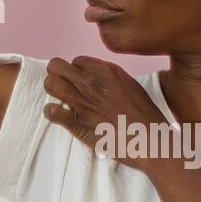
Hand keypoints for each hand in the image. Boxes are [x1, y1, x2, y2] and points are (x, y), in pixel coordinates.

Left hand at [42, 57, 174, 171]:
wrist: (150, 141)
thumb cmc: (145, 116)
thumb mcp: (131, 85)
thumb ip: (111, 78)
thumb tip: (96, 77)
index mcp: (106, 71)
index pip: (76, 60)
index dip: (76, 71)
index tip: (80, 82)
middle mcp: (92, 83)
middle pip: (56, 66)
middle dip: (57, 75)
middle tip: (63, 86)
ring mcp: (83, 103)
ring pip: (50, 84)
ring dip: (52, 91)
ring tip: (60, 100)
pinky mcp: (78, 124)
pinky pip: (51, 112)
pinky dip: (52, 113)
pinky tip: (59, 115)